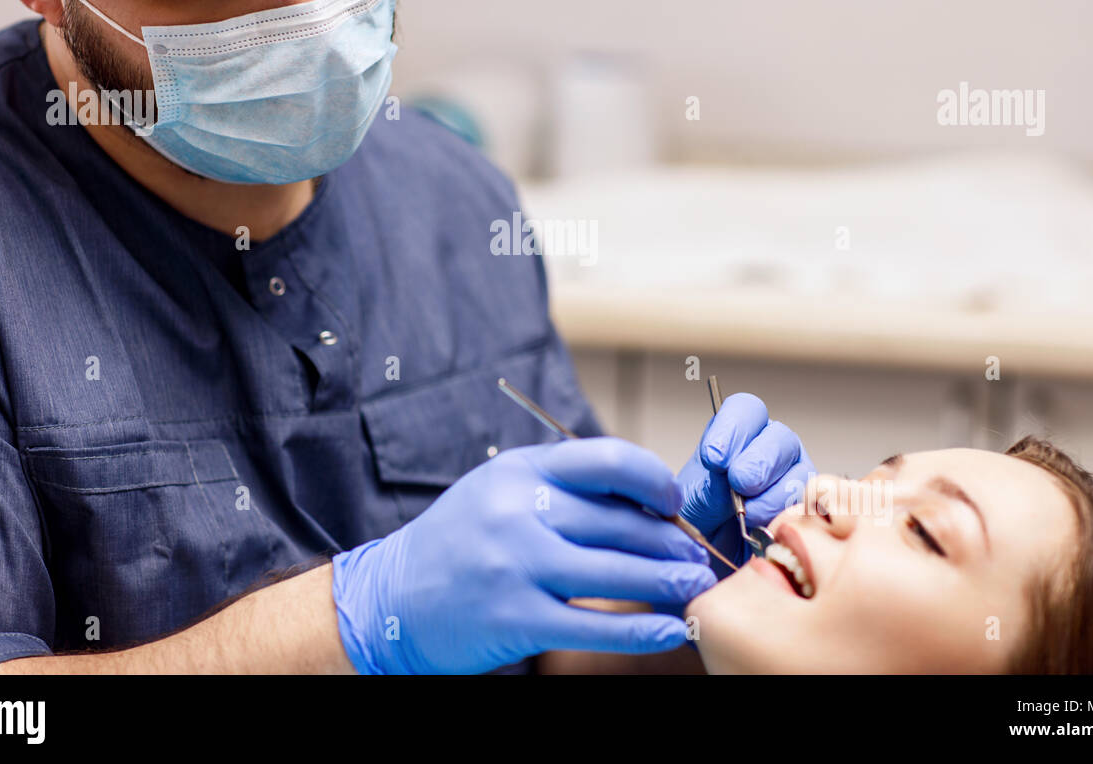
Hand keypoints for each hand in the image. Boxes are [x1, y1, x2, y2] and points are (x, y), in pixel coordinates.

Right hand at [331, 437, 716, 673]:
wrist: (392, 598)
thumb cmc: (461, 540)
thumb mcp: (501, 490)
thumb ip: (563, 486)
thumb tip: (646, 497)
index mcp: (520, 471)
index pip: (608, 461)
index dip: (655, 482)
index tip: (675, 504)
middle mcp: (518, 512)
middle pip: (621, 522)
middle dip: (672, 542)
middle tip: (699, 556)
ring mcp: (516, 567)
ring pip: (617, 573)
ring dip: (669, 583)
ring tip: (695, 588)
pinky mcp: (516, 619)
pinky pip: (596, 625)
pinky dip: (642, 630)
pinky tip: (671, 630)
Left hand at [676, 393, 814, 566]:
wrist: (715, 571)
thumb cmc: (700, 534)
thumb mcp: (692, 510)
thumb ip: (708, 491)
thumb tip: (727, 476)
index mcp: (734, 441)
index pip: (745, 410)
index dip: (734, 428)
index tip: (715, 457)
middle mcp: (768, 454)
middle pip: (779, 436)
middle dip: (758, 460)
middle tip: (739, 483)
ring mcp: (793, 480)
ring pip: (801, 470)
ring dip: (773, 493)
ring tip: (750, 514)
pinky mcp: (811, 510)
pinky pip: (815, 506)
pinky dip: (793, 515)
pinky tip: (772, 527)